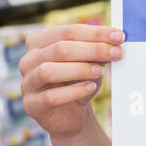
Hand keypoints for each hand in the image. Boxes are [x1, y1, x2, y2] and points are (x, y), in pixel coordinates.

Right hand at [20, 23, 124, 140]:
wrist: (70, 114)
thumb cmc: (79, 81)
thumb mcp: (90, 62)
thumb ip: (97, 50)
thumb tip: (114, 39)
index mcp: (39, 41)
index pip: (68, 31)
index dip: (95, 33)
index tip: (119, 36)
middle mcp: (28, 59)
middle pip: (60, 49)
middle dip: (92, 50)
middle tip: (117, 53)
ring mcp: (27, 82)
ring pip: (49, 71)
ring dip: (79, 69)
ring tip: (100, 71)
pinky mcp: (31, 105)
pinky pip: (50, 97)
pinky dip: (73, 91)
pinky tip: (90, 89)